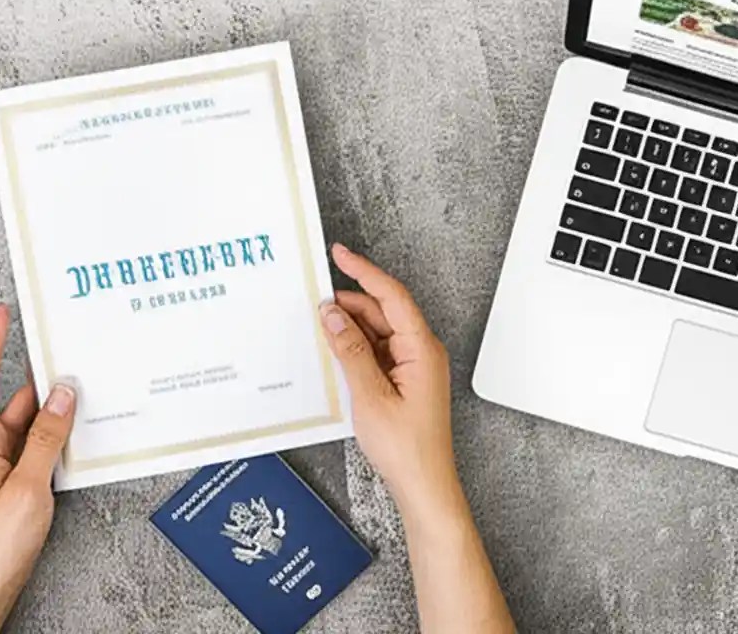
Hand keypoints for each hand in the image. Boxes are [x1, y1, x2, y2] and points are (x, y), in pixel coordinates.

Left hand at [0, 304, 76, 633]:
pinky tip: (81, 431)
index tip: (3, 314)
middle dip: (44, 379)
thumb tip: (64, 393)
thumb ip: (47, 436)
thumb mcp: (28, 484)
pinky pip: (38, 442)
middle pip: (16, 398)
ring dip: (57, 410)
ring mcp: (2, 461)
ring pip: (32, 420)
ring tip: (89, 393)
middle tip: (73, 354)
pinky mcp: (16, 476)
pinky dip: (59, 433)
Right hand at [318, 244, 458, 517]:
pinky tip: (334, 351)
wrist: (423, 484)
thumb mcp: (369, 395)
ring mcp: (414, 366)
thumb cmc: (405, 447)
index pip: (391, 295)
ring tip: (319, 325)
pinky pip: (379, 352)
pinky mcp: (405, 380)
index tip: (340, 254)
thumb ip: (350, 350)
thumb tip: (332, 314)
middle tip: (314, 298)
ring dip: (351, 327)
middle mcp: (421, 351)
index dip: (364, 271)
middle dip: (350, 302)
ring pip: (379, 331)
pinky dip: (356, 348)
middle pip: (384, 311)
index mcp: (421, 348)